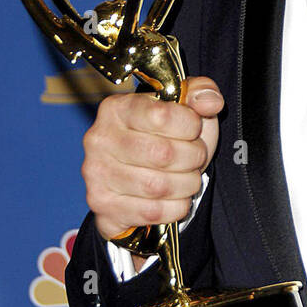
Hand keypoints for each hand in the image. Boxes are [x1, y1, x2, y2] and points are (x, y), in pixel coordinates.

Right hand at [81, 76, 222, 240]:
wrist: (138, 180)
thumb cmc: (163, 140)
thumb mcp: (184, 110)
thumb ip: (200, 94)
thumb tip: (211, 100)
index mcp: (117, 108)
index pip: (163, 116)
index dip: (191, 125)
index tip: (193, 129)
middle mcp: (100, 138)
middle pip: (164, 154)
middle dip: (193, 158)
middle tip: (195, 157)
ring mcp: (96, 173)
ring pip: (159, 186)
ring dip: (186, 184)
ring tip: (187, 177)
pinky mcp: (102, 204)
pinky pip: (152, 211)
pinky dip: (175, 207)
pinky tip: (174, 197)